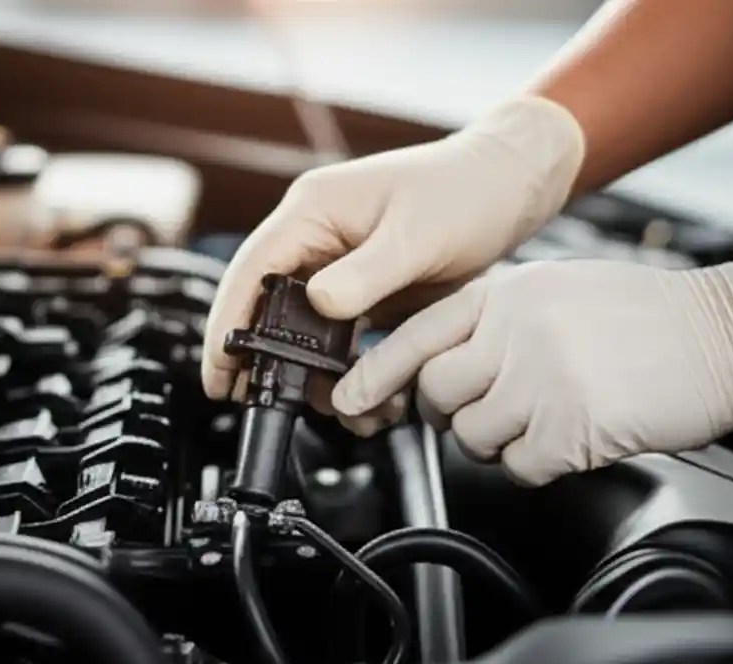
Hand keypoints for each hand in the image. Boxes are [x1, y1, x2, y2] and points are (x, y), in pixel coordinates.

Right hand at [201, 97, 585, 433]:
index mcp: (313, 211)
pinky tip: (367, 394)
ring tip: (336, 409)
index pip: (251, 271)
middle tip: (264, 403)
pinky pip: (340, 336)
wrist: (511, 184)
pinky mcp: (365, 288)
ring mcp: (340, 265)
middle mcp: (318, 237)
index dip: (228, 324)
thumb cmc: (465, 190)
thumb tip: (320, 305)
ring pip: (304, 330)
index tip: (221, 371)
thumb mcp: (415, 236)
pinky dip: (348, 368)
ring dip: (314, 371)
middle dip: (266, 358)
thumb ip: (365, 274)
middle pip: (269, 306)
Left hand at [332, 255, 732, 484]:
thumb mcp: (554, 290)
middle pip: (437, 392)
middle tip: (483, 410)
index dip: (376, 373)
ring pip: (470, 435)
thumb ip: (494, 319)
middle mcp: (514, 331)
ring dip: (495, 440)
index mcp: (506, 293)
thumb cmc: (643, 315)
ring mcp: (538, 378)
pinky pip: (516, 466)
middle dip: (448, 412)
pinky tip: (568, 435)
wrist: (723, 334)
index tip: (347, 398)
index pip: (417, 335)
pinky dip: (534, 462)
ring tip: (540, 418)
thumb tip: (441, 364)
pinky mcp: (566, 426)